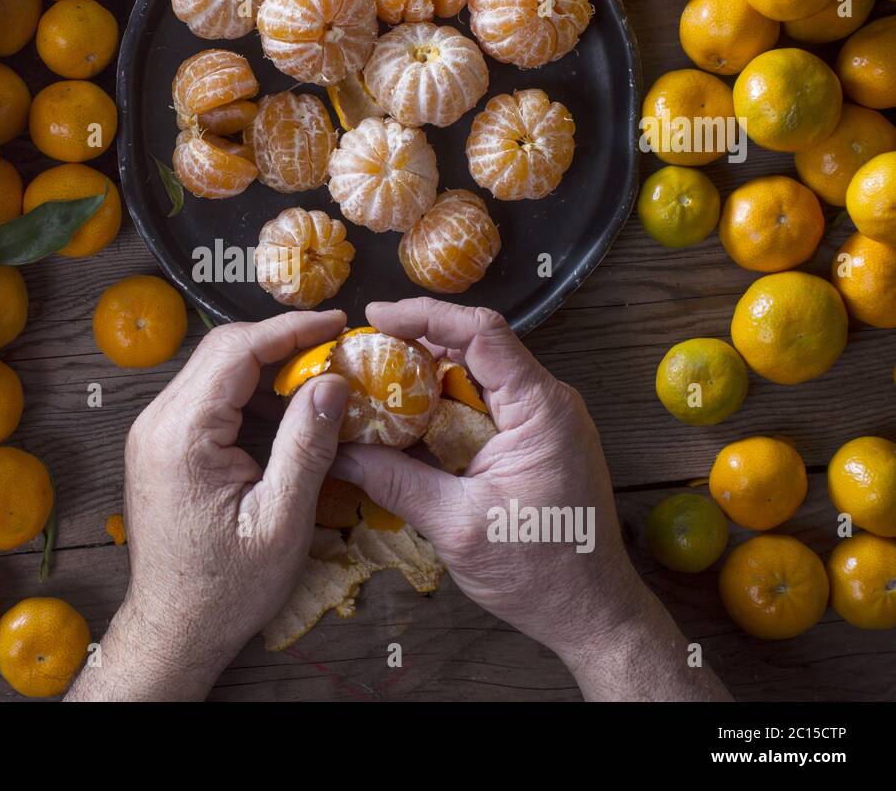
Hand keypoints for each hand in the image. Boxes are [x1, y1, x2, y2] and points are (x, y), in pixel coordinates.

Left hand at [67, 310, 350, 700]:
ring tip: (322, 383)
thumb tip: (333, 383)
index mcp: (182, 434)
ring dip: (268, 370)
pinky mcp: (161, 445)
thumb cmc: (227, 587)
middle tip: (337, 350)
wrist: (174, 628)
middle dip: (282, 343)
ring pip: (216, 371)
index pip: (236, 349)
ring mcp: (154, 432)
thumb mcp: (281, 520)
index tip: (338, 323)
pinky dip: (251, 396)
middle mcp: (157, 421)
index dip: (291, 328)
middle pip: (222, 350)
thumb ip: (307, 445)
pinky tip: (289, 414)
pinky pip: (209, 399)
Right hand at [331, 298, 728, 700]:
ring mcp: (543, 422)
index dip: (425, 316)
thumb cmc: (540, 572)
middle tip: (361, 355)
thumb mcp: (456, 526)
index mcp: (540, 409)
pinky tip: (405, 423)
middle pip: (476, 348)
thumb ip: (395, 482)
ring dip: (426, 378)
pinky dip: (442, 407)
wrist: (593, 614)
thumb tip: (337, 452)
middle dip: (416, 345)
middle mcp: (548, 403)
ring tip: (372, 385)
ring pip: (477, 377)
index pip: (482, 332)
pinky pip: (483, 407)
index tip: (375, 317)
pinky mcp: (534, 442)